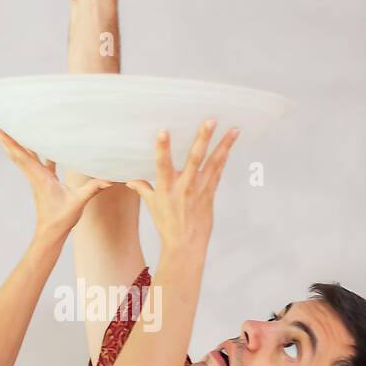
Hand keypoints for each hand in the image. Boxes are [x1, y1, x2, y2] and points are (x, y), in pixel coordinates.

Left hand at [0, 119, 109, 240]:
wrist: (51, 232)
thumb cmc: (61, 219)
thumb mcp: (78, 202)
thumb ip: (92, 188)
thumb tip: (109, 179)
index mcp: (39, 176)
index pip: (21, 153)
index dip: (8, 139)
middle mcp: (34, 174)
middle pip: (15, 151)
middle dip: (3, 135)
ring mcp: (37, 176)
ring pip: (22, 154)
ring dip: (12, 141)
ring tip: (5, 126)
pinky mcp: (43, 179)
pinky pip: (34, 159)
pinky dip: (31, 148)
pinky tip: (34, 140)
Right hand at [125, 120, 238, 255]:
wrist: (185, 245)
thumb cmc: (167, 225)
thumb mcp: (152, 206)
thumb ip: (143, 189)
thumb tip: (130, 180)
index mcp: (166, 188)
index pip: (162, 165)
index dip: (162, 148)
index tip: (163, 131)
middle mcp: (184, 187)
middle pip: (194, 159)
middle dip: (202, 138)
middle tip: (210, 121)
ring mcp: (200, 190)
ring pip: (213, 163)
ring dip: (224, 145)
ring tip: (234, 130)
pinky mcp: (210, 194)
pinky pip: (218, 173)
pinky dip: (224, 159)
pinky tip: (230, 146)